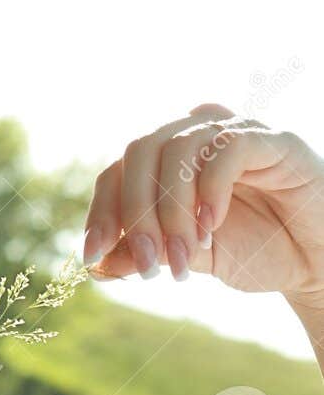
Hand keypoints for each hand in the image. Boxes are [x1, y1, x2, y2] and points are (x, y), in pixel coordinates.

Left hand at [82, 103, 323, 305]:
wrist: (319, 263)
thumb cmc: (258, 252)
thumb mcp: (189, 258)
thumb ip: (146, 253)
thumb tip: (96, 264)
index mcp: (169, 158)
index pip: (117, 170)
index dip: (102, 210)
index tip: (93, 253)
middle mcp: (197, 134)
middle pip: (138, 151)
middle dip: (135, 212)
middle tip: (149, 264)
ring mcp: (234, 129)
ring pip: (177, 148)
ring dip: (173, 210)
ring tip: (186, 255)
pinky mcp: (273, 139)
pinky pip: (228, 148)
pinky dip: (210, 189)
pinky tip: (212, 227)